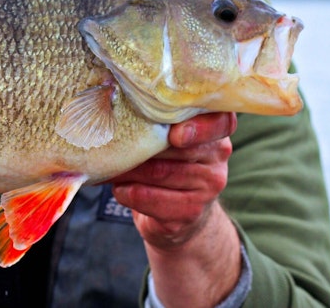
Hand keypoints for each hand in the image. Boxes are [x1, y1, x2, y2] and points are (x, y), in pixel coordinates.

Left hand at [109, 112, 240, 306]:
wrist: (179, 213)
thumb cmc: (168, 162)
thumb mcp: (169, 137)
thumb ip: (158, 123)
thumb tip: (118, 116)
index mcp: (216, 132)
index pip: (220, 123)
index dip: (200, 128)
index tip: (175, 135)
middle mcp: (218, 159)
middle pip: (178, 149)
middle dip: (139, 145)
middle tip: (112, 142)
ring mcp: (208, 189)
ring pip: (161, 173)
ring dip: (128, 170)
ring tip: (110, 166)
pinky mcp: (190, 213)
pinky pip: (153, 199)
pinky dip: (128, 193)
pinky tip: (119, 189)